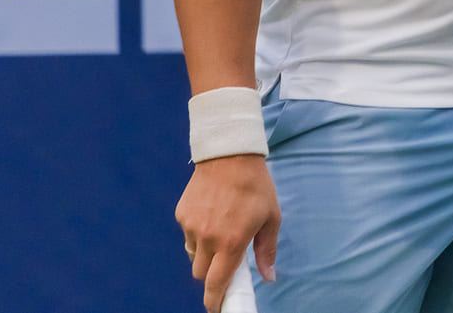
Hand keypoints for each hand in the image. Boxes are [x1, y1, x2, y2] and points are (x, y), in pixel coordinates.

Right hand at [175, 154, 278, 310]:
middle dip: (212, 275)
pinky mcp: (181, 215)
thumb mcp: (271, 218)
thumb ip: (267, 250)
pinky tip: (212, 216)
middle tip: (226, 262)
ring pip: (194, 255)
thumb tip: (268, 277)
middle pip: (201, 274)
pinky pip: (188, 235)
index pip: (216, 283)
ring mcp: (191, 226)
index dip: (215, 300)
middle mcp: (207, 238)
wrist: (230, 154)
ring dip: (205, 254)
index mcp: (231, 241)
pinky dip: (198, 234)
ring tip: (222, 231)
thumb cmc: (257, 187)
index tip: (217, 308)